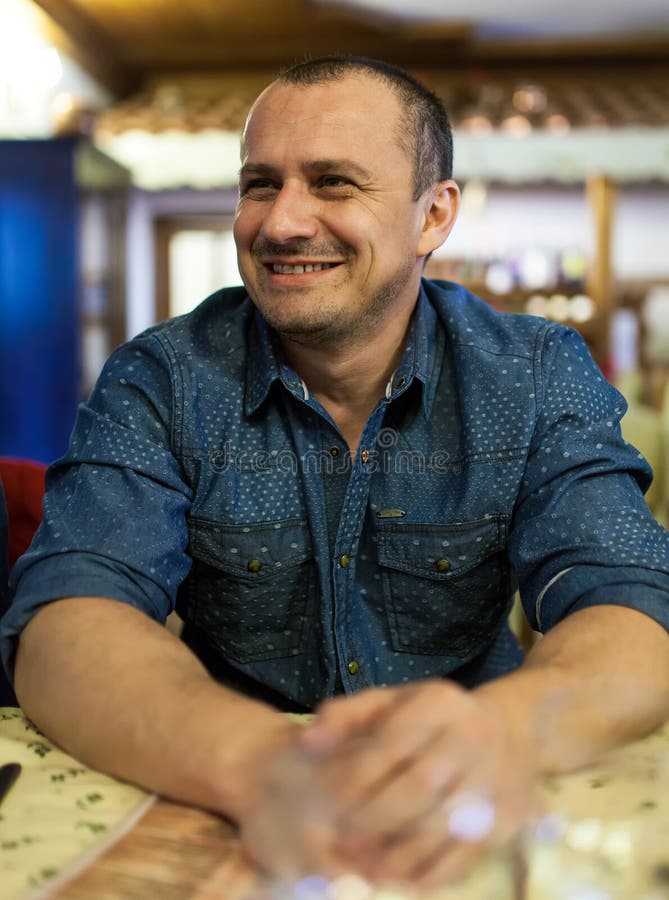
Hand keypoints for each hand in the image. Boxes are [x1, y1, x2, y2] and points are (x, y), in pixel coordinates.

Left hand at [289, 679, 540, 889]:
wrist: (510, 730)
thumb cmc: (430, 720)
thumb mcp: (391, 703)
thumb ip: (344, 717)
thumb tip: (306, 744)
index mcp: (439, 703)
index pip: (394, 742)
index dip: (359, 775)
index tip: (330, 802)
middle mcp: (473, 736)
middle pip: (421, 785)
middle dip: (377, 818)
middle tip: (344, 844)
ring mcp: (496, 778)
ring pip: (446, 824)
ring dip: (403, 854)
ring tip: (368, 871)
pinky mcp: (508, 816)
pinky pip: (469, 852)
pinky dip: (434, 873)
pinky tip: (405, 882)